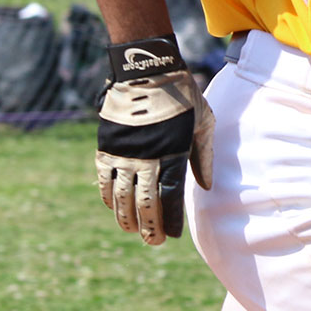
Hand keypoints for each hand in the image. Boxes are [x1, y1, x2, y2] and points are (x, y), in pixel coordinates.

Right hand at [95, 36, 213, 245]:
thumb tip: (206, 186)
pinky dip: (107, 196)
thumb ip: (204, 156)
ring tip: (132, 229)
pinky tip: (113, 207)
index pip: (170, 196)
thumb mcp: (203, 122)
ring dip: (126, 217)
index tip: (173, 234)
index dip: (171, 220)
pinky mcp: (106, 145)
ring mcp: (124, 152)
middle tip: (153, 241)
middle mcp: (147, 156)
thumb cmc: (182, 95)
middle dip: (149, 226)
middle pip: (145, 202)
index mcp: (174, 151)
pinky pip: (103, 179)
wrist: (147, 69)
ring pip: (122, 196)